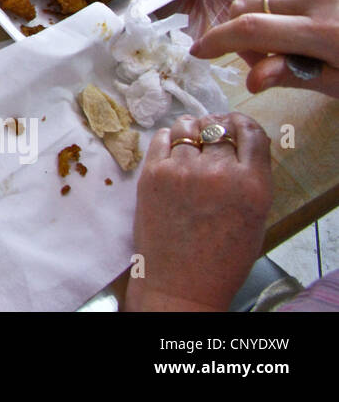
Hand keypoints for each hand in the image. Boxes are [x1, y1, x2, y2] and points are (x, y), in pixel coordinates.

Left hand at [125, 113, 271, 311]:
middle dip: (214, 128)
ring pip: (186, 127)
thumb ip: (251, 178)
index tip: (234, 125)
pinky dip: (167, 140)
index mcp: (252, 185)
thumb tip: (238, 144)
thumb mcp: (255, 217)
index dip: (241, 125)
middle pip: (217, 128)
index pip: (251, 133)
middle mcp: (219, 172)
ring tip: (189, 143)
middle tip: (209, 135)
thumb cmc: (222, 257)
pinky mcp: (152, 174)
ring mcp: (182, 171)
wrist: (180, 283)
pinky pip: (161, 138)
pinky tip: (171, 153)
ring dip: (189, 131)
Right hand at [190, 0, 338, 97]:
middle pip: (246, 7)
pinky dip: (287, 4)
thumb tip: (250, 81)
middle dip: (241, 32)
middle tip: (265, 57)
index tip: (199, 52)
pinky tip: (314, 16)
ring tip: (299, 36)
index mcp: (323, 30)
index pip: (251, 30)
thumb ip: (294, 76)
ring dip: (268, 18)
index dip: (218, 40)